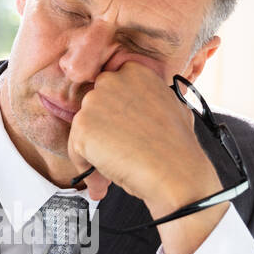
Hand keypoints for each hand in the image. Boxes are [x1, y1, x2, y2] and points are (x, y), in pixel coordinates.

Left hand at [67, 61, 228, 253]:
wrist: (174, 170)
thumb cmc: (178, 146)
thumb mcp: (173, 107)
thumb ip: (151, 100)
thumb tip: (143, 110)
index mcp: (136, 71)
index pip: (112, 90)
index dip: (115, 114)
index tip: (121, 133)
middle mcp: (113, 80)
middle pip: (95, 108)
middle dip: (102, 131)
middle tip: (117, 155)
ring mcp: (95, 101)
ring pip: (84, 129)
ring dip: (94, 151)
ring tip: (111, 173)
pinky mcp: (82, 124)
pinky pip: (75, 148)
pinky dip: (85, 166)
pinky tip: (102, 182)